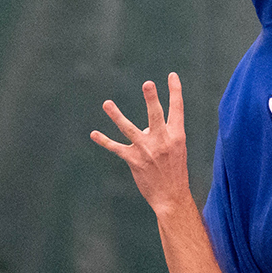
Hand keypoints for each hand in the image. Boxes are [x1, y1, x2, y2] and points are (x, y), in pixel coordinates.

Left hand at [92, 73, 192, 215]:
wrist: (171, 197)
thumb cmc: (174, 172)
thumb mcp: (175, 150)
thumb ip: (159, 135)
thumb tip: (142, 128)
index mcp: (177, 136)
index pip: (177, 109)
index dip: (175, 91)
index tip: (172, 75)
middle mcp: (162, 140)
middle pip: (156, 115)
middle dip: (152, 99)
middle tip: (148, 84)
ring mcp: (146, 150)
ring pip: (129, 129)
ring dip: (116, 115)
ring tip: (106, 103)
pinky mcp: (134, 160)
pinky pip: (116, 147)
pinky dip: (104, 140)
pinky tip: (94, 134)